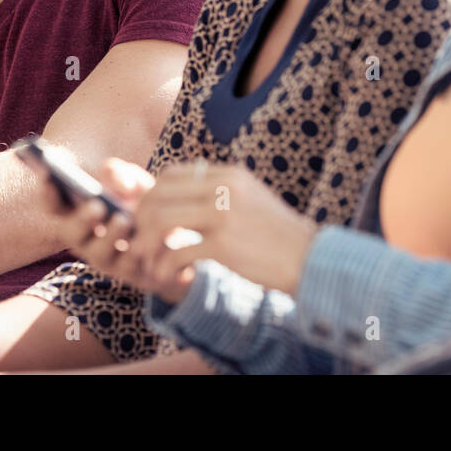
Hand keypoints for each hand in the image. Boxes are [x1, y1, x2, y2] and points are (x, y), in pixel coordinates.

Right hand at [35, 157, 179, 295]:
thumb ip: (122, 174)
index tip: (49, 176)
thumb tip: (118, 183)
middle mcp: (86, 238)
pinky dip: (135, 251)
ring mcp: (106, 258)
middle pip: (70, 232)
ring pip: (98, 252)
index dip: (47, 193)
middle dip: (80, 219)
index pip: (54, 205)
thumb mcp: (135, 183)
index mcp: (79, 213)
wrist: (175, 237)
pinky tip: (143, 239)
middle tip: (95, 206)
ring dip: (109, 235)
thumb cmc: (145, 204)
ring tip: (122, 219)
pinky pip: (128, 266)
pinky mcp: (130, 274)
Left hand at [127, 163, 318, 298]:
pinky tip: (165, 276)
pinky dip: (164, 266)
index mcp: (228, 174)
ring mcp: (223, 214)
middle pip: (160, 193)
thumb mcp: (250, 198)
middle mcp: (224, 187)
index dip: (151, 195)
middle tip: (140, 241)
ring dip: (147, 243)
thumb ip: (220, 190)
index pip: (172, 174)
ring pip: (161, 219)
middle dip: (142, 219)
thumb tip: (185, 191)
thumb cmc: (277, 234)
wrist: (309, 259)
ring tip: (148, 260)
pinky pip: (177, 251)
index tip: (149, 218)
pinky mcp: (224, 245)